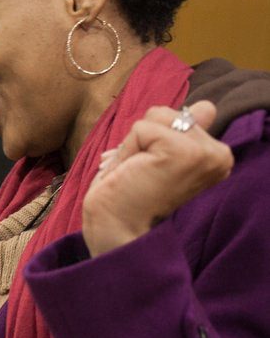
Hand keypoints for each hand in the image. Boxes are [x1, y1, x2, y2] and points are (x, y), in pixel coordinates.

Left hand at [84, 100, 229, 256]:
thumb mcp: (155, 158)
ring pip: (154, 117)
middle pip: (164, 113)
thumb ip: (180, 132)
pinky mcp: (184, 152)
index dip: (150, 139)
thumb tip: (206, 107)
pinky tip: (132, 175)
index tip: (150, 171)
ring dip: (132, 146)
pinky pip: (142, 128)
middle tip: (138, 174)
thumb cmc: (129, 198)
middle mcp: (219, 153)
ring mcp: (204, 152)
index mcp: (216, 155)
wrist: (117, 231)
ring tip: (135, 174)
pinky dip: (127, 151)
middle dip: (139, 141)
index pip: (179, 115)